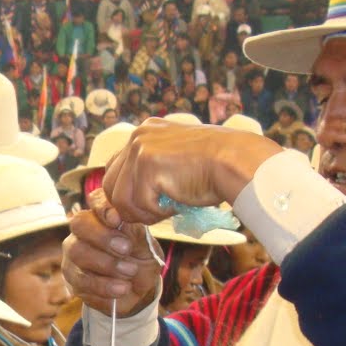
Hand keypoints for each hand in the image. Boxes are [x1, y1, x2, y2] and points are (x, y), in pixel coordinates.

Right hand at [61, 189, 160, 316]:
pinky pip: (81, 281)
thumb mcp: (146, 246)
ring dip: (106, 264)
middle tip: (126, 250)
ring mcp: (74, 256)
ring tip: (129, 273)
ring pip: (77, 253)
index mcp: (104, 217)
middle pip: (79, 224)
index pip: (95, 200)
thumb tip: (120, 218)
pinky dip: (104, 287)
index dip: (103, 207)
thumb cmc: (141, 261)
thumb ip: (134, 232)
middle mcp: (83, 233)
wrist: (138, 292)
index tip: (117, 220)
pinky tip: (121, 289)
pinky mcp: (73, 281)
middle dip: (103, 237)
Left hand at [99, 118, 282, 225]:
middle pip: (110, 186)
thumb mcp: (175, 162)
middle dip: (130, 207)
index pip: (115, 170)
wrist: (235, 162)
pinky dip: (156, 213)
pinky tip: (175, 205)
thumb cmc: (214, 169)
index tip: (148, 207)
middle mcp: (138, 136)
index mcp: (145, 132)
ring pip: (120, 199)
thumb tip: (125, 201)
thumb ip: (150, 172)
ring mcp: (140, 148)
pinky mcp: (146, 164)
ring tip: (167, 209)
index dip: (126, 196)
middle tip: (157, 213)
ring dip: (144, 213)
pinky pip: (138, 204)